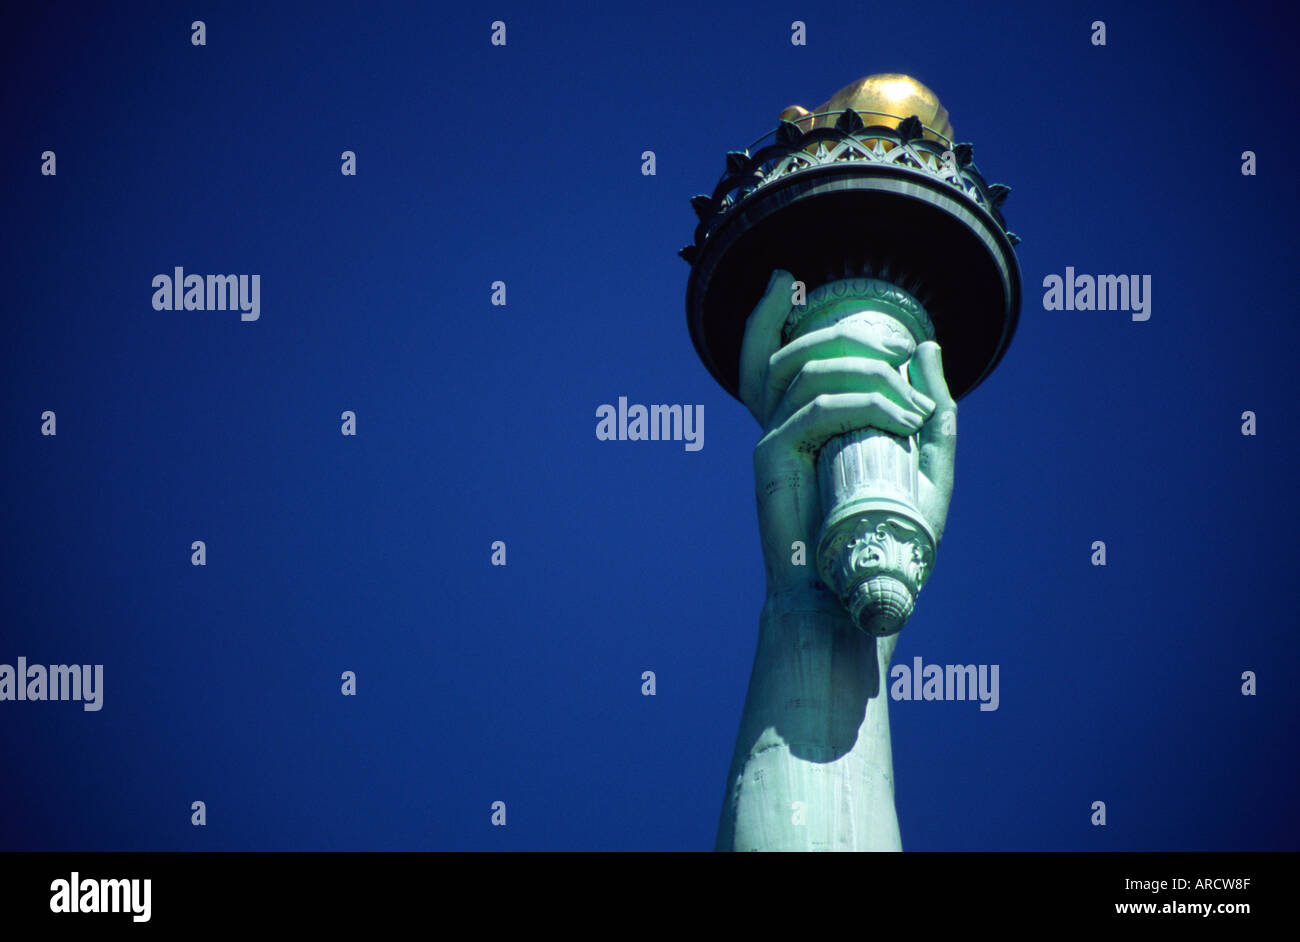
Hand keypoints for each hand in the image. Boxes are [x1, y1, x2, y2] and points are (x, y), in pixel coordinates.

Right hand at [738, 270, 956, 610]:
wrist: (852, 599)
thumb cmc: (884, 540)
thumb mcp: (925, 467)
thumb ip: (930, 411)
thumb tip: (926, 346)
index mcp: (800, 424)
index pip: (766, 355)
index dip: (766, 313)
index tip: (789, 279)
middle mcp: (778, 427)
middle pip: (785, 351)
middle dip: (838, 332)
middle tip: (898, 352)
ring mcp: (771, 441)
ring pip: (804, 370)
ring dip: (865, 371)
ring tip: (913, 403)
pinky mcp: (772, 460)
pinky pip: (816, 408)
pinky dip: (864, 403)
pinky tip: (900, 419)